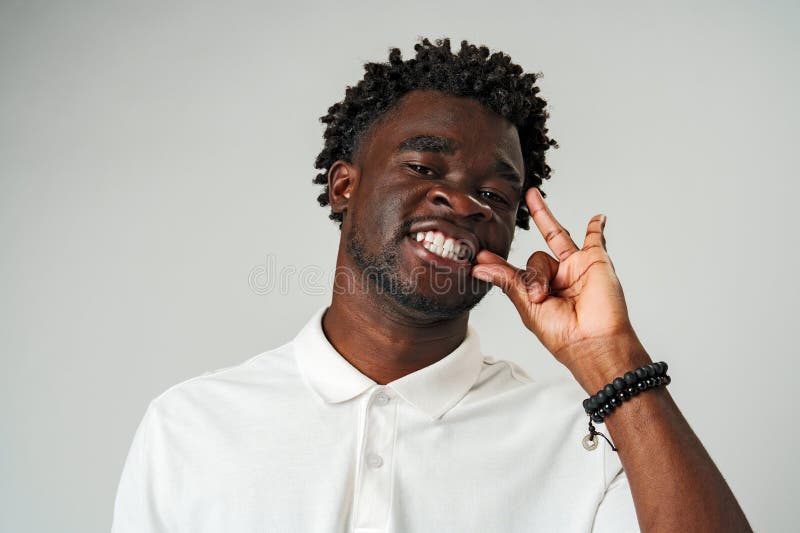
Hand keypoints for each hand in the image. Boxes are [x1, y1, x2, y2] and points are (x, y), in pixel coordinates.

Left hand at [471, 188, 650, 391]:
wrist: (593, 341)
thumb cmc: (562, 333)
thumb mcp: (527, 306)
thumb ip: (507, 280)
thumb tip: (480, 266)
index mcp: (539, 293)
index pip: (516, 272)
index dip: (499, 265)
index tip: (479, 257)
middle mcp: (557, 278)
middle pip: (535, 258)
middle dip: (528, 259)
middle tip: (518, 216)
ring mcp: (576, 267)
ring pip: (555, 239)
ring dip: (543, 237)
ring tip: (542, 294)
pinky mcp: (595, 260)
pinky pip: (595, 237)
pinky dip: (595, 226)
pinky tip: (597, 217)